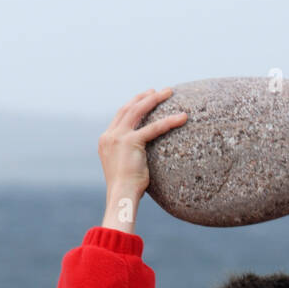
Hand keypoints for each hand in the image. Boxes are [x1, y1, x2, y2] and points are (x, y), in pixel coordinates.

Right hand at [98, 88, 187, 202]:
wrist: (121, 196)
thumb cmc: (126, 190)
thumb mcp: (124, 168)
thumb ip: (130, 156)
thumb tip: (144, 158)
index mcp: (106, 140)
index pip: (120, 116)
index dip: (133, 105)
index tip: (144, 99)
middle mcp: (109, 135)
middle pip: (128, 108)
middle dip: (143, 97)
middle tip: (157, 91)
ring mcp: (118, 137)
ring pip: (138, 110)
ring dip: (154, 99)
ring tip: (168, 92)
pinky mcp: (130, 142)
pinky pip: (153, 128)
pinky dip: (169, 122)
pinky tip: (182, 117)